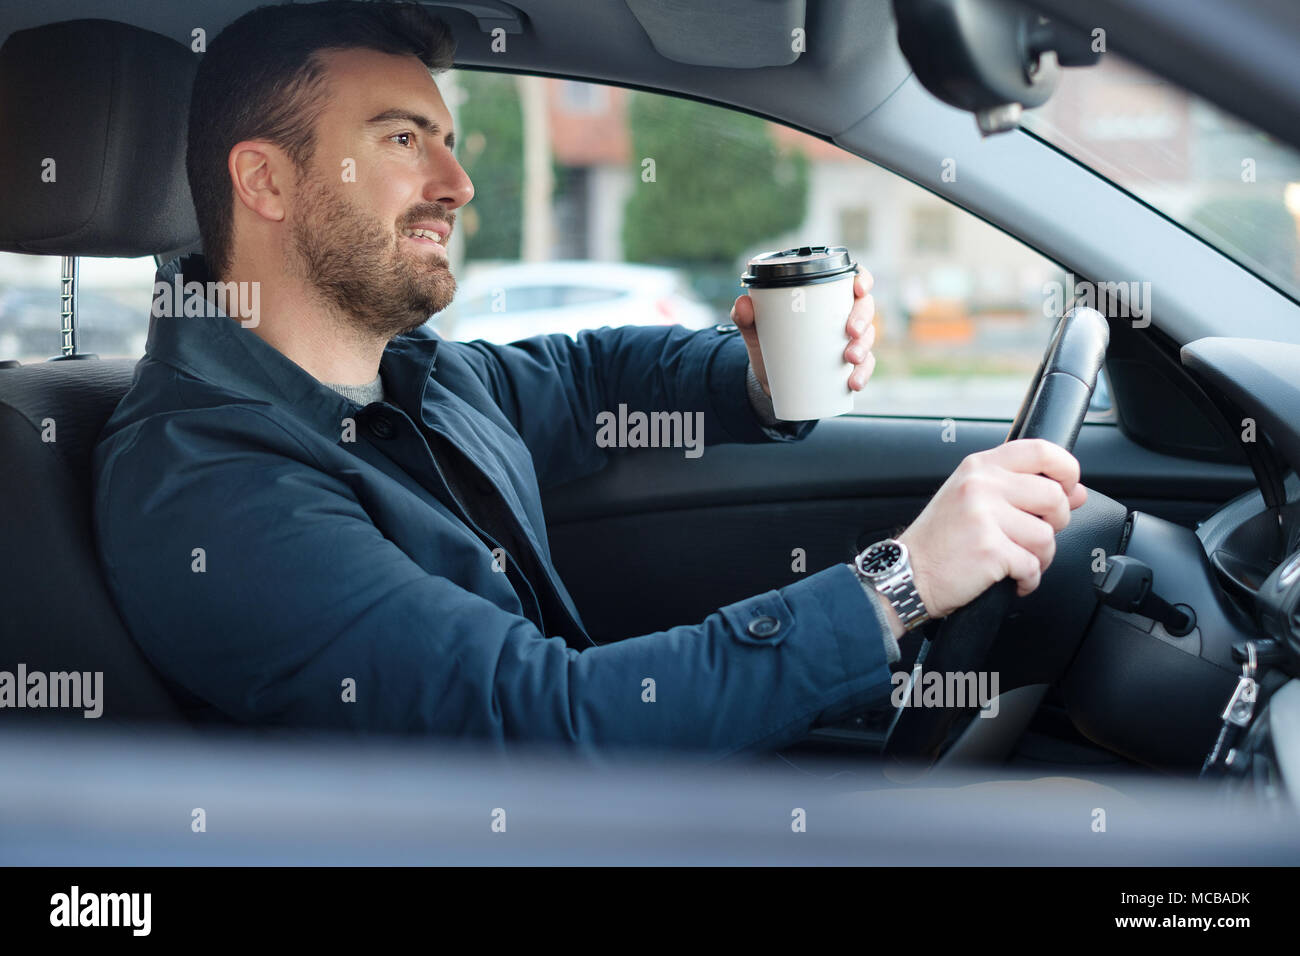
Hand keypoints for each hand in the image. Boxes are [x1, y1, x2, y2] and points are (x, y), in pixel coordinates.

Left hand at [731, 269, 876, 397]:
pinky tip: (854, 382)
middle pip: (865, 307)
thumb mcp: (755, 330)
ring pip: (868, 337)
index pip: (851, 279)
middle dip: (863, 318)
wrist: (771, 380)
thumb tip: (743, 304)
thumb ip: (744, 315)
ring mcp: (849, 340)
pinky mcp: (850, 365)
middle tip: (851, 331)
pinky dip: (862, 374)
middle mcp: (842, 315)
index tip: (858, 288)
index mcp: (825, 297)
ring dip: (864, 347)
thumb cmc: (769, 343)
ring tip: (850, 358)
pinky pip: (864, 366)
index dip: (862, 279)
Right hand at [897, 439, 1088, 619]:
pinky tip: (1010, 578)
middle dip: (1055, 524)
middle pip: (1054, 497)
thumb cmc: (940, 540)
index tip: (1068, 488)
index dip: (1067, 470)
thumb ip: (1022, 490)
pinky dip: (1027, 580)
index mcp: (979, 467)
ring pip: (1047, 537)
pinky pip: (1033, 566)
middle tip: (1031, 537)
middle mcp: (981, 485)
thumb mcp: (974, 500)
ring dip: (1039, 558)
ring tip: (1016, 561)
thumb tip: (1076, 493)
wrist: (908, 574)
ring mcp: (984, 516)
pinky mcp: (989, 550)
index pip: (1041, 450)